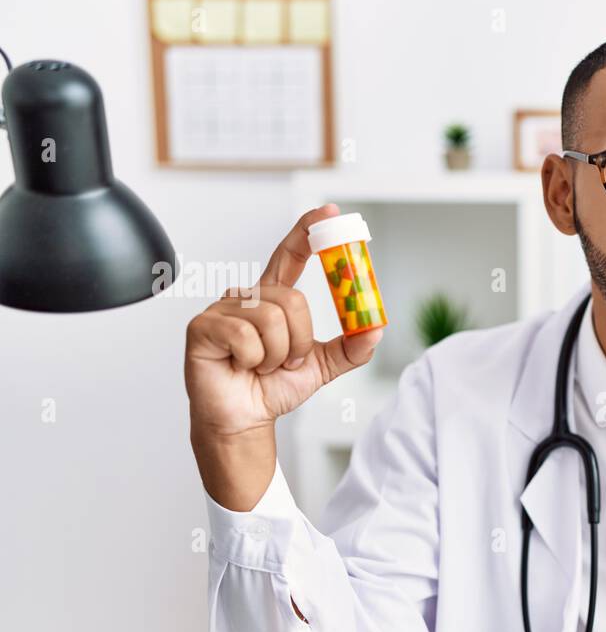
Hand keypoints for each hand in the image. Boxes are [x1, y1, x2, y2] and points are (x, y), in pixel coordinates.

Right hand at [184, 204, 383, 438]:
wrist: (244, 418)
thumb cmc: (273, 387)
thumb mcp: (322, 365)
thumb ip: (351, 347)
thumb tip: (376, 328)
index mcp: (274, 298)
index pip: (292, 254)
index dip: (309, 231)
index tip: (330, 214)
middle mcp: (248, 297)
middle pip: (293, 299)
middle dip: (301, 340)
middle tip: (288, 360)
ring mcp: (223, 309)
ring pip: (272, 319)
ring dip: (279, 354)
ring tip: (263, 366)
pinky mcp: (203, 327)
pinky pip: (246, 337)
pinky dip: (255, 361)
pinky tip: (242, 367)